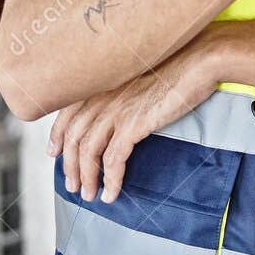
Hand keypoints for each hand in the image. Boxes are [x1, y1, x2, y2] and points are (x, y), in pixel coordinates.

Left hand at [47, 38, 218, 202]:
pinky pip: (114, 160)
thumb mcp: (141, 73)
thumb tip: (121, 108)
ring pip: (89, 152)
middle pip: (74, 137)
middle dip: (71, 166)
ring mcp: (116, 110)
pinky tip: (112, 192)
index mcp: (102, 82)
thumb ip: (124, 88)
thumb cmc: (179, 63)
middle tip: (73, 185)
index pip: (67, 112)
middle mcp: (103, 95)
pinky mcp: (133, 124)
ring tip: (91, 194)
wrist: (200, 60)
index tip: (54, 152)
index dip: (57, 135)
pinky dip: (111, 180)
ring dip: (88, 178)